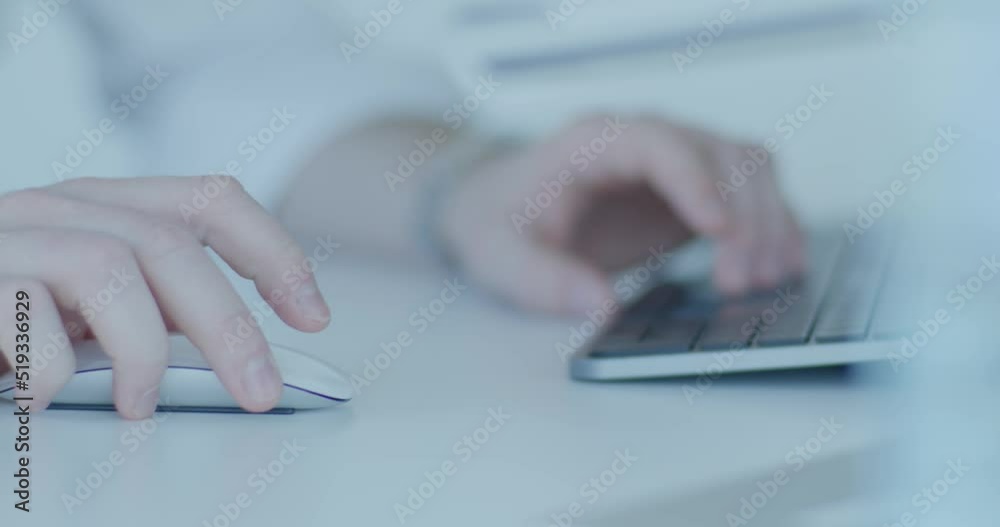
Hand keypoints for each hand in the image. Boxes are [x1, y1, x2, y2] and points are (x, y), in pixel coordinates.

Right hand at [0, 176, 330, 417]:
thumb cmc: (9, 316)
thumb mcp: (95, 305)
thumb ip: (155, 309)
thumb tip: (241, 357)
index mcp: (109, 205)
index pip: (211, 200)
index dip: (274, 251)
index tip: (312, 314)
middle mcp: (65, 208)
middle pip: (174, 243)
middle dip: (230, 324)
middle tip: (260, 391)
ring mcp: (12, 235)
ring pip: (110, 265)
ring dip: (143, 348)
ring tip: (143, 405)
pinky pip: (26, 310)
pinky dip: (54, 366)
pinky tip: (51, 398)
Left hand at [441, 115, 804, 313]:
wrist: (499, 211)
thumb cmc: (498, 221)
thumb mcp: (499, 255)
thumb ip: (542, 280)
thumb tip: (600, 308)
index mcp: (594, 144)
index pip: (658, 144)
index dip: (694, 181)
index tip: (717, 228)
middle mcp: (644, 143)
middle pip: (720, 155)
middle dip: (743, 217)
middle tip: (738, 282)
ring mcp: (675, 166)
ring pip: (749, 170)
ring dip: (767, 223)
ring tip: (763, 282)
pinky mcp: (693, 194)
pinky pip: (751, 195)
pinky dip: (773, 228)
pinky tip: (781, 268)